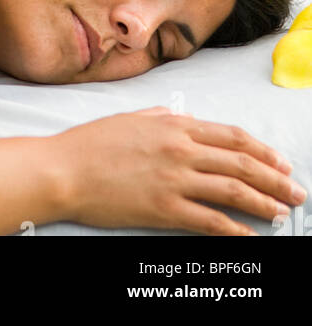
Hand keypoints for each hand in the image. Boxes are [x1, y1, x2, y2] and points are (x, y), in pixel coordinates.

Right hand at [50, 107, 305, 235]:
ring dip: (264, 203)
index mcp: (174, 125)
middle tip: (295, 191)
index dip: (262, 150)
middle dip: (275, 178)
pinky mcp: (164, 208)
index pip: (232, 136)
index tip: (281, 162)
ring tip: (281, 213)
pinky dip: (235, 230)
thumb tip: (182, 116)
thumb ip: (162, 116)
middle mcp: (180, 149)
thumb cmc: (92, 143)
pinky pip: (210, 221)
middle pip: (241, 163)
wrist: (64, 170)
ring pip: (233, 190)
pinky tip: (250, 236)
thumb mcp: (131, 117)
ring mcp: (174, 179)